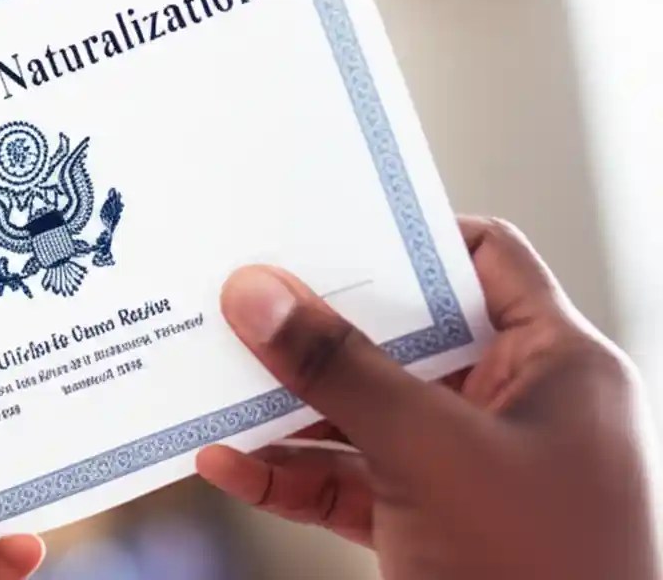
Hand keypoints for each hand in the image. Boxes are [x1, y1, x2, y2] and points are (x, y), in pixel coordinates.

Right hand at [197, 217, 660, 579]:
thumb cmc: (537, 570)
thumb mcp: (430, 454)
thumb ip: (340, 371)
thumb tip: (257, 292)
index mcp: (556, 366)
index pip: (483, 260)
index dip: (406, 236)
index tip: (322, 225)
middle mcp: (514, 409)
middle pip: (405, 339)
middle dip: (320, 327)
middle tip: (244, 297)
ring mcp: (467, 472)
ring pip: (364, 415)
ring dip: (288, 408)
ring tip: (214, 381)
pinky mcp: (426, 527)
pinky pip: (347, 483)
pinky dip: (288, 476)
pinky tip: (227, 463)